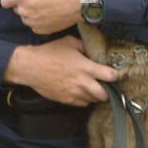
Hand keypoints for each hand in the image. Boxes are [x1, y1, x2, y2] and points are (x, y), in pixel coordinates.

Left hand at [0, 0, 91, 34]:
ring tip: (45, 6)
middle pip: (16, 9)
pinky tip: (49, 13)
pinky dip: (38, 20)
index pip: (4, 1)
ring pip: (25, 17)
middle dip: (23, 4)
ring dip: (31, 12)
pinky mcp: (40, 30)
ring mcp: (32, 22)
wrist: (79, 3)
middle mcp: (25, 11)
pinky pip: (34, 25)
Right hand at [3, 36, 117, 106]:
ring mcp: (74, 93)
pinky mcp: (66, 100)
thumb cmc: (49, 53)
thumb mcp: (69, 43)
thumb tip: (91, 51)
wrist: (30, 67)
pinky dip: (84, 99)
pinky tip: (80, 92)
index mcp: (86, 67)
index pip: (110, 76)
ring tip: (91, 88)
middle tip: (105, 86)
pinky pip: (82, 104)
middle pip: (104, 94)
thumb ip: (84, 47)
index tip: (117, 75)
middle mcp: (82, 82)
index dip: (116, 76)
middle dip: (107, 91)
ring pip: (93, 100)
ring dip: (94, 95)